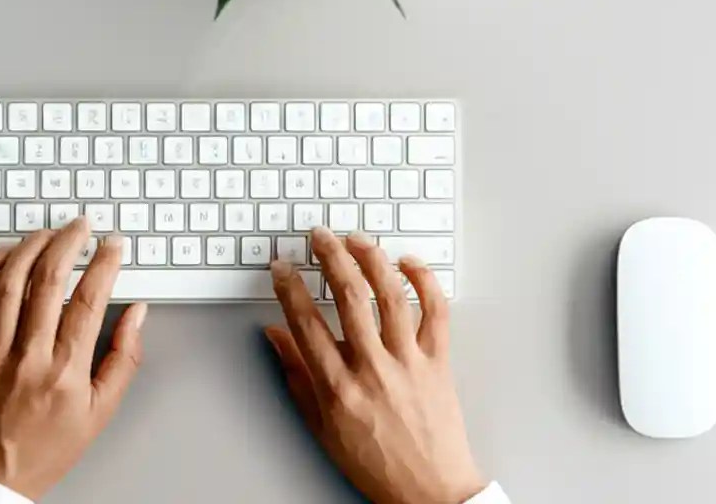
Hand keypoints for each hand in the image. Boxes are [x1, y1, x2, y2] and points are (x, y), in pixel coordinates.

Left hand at [0, 218, 146, 499]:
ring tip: (49, 232)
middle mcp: (27, 354)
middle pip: (48, 279)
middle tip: (82, 225)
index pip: (90, 299)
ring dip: (31, 246)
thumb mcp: (102, 411)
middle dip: (69, 241)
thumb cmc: (47, 447)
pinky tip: (9, 254)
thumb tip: (137, 314)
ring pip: (9, 279)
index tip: (113, 244)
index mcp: (65, 370)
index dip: (105, 263)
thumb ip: (123, 358)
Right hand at [266, 228, 484, 503]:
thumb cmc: (376, 463)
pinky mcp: (439, 361)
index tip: (281, 267)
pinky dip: (425, 281)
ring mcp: (408, 362)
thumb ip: (297, 376)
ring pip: (389, 296)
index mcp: (338, 388)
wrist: (429, 489)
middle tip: (318, 236)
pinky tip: (409, 263)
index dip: (289, 288)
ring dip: (371, 259)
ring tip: (356, 239)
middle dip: (329, 257)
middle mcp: (373, 369)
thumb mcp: (321, 426)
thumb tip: (276, 336)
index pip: (306, 323)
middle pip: (347, 297)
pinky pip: (435, 312)